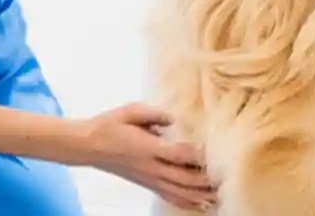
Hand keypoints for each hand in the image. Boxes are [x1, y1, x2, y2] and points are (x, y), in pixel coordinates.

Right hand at [75, 103, 217, 211]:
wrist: (89, 145)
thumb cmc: (110, 125)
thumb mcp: (130, 111)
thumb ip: (154, 113)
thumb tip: (175, 116)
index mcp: (148, 147)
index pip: (179, 154)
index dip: (198, 155)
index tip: (216, 151)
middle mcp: (151, 167)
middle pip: (184, 178)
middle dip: (206, 180)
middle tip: (226, 177)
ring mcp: (149, 179)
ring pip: (180, 192)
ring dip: (201, 194)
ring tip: (219, 194)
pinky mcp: (147, 184)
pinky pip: (170, 197)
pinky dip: (187, 202)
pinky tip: (201, 204)